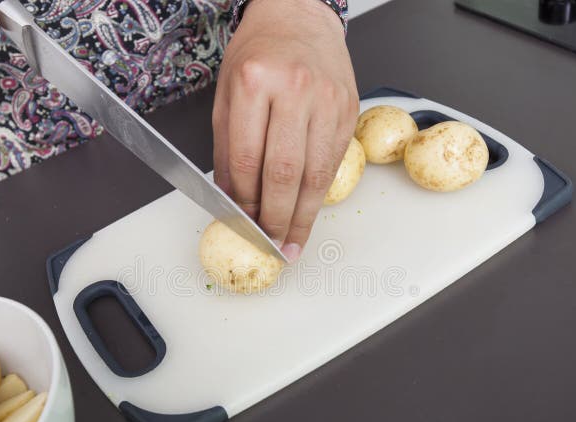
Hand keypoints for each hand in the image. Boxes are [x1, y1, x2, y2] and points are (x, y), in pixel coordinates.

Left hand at [213, 0, 357, 261]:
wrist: (298, 17)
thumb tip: (233, 201)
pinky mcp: (348, 110)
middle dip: (275, 218)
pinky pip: (333, 162)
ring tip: (292, 242)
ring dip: (302, 216)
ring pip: (315, 174)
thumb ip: (228, 149)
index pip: (246, 160)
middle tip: (270, 245)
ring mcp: (327, 100)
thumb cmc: (257, 55)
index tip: (244, 226)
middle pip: (284, 173)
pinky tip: (308, 211)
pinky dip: (319, 193)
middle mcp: (294, 90)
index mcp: (254, 84)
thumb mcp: (226, 95)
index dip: (244, 202)